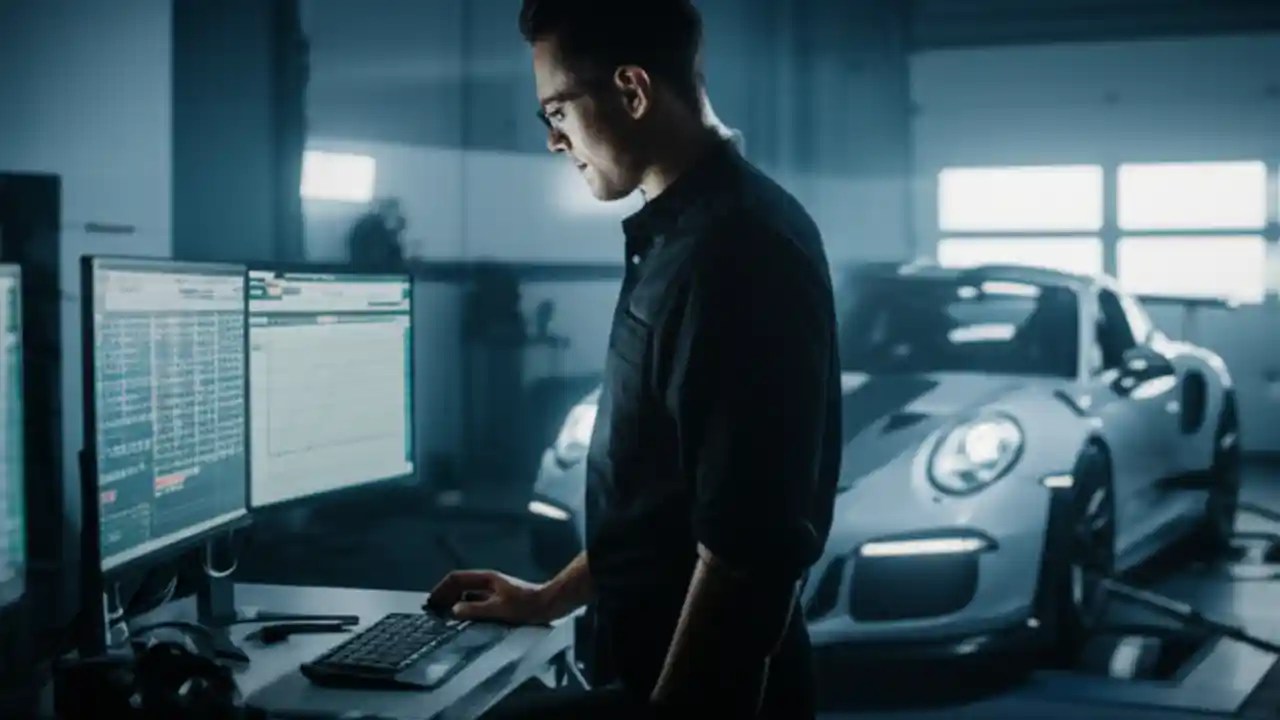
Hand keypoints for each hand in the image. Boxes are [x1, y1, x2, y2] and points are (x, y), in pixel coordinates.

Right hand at [427, 570, 549, 624]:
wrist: (549, 604)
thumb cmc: (527, 605)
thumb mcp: (499, 609)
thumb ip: (476, 609)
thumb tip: (454, 610)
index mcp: (486, 579)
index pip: (456, 578)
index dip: (441, 589)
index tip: (430, 602)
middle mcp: (488, 583)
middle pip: (459, 586)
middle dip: (445, 597)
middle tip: (433, 613)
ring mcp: (494, 592)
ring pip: (468, 596)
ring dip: (455, 605)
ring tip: (445, 619)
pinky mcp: (500, 602)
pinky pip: (477, 604)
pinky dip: (467, 611)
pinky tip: (465, 623)